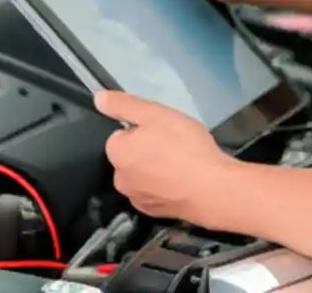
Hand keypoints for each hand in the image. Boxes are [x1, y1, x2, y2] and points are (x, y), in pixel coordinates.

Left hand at [94, 90, 239, 225]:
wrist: (214, 190)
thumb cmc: (185, 147)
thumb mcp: (155, 114)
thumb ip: (124, 105)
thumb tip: (98, 98)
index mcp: (117, 153)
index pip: (121, 135)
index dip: (142, 130)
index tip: (162, 131)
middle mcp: (120, 179)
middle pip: (131, 157)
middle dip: (148, 151)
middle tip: (174, 145)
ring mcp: (137, 199)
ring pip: (143, 176)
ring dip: (157, 170)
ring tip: (182, 163)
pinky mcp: (155, 213)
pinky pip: (155, 193)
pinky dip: (165, 188)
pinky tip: (184, 182)